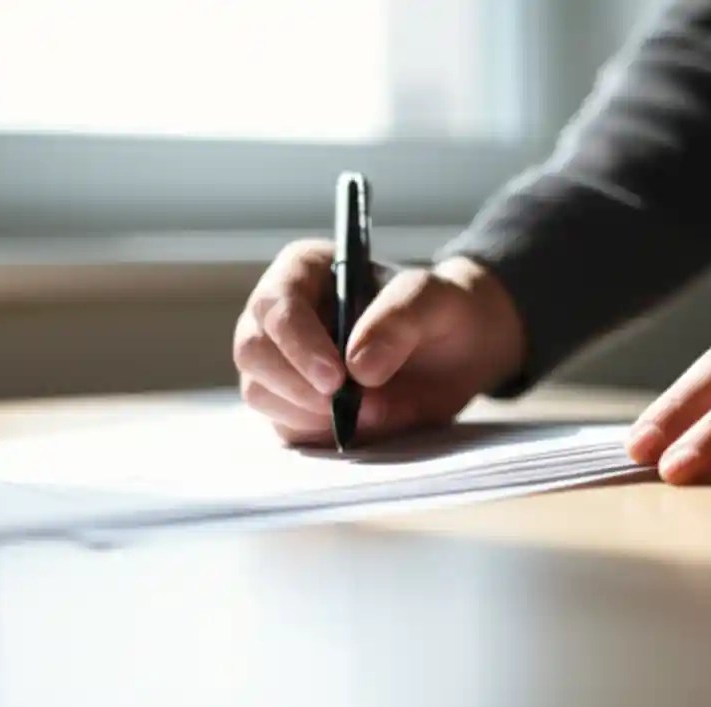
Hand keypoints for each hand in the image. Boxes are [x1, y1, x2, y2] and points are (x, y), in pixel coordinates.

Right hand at [233, 239, 525, 444]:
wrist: (459, 353)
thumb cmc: (442, 311)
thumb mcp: (436, 300)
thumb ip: (399, 319)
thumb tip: (358, 366)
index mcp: (306, 270)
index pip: (277, 302)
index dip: (298, 341)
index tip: (336, 378)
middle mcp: (281, 314)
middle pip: (251, 349)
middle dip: (295, 383)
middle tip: (345, 404)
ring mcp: (282, 360)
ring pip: (259, 390)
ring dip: (305, 412)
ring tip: (364, 411)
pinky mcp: (293, 402)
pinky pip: (282, 424)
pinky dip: (314, 432)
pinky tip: (354, 424)